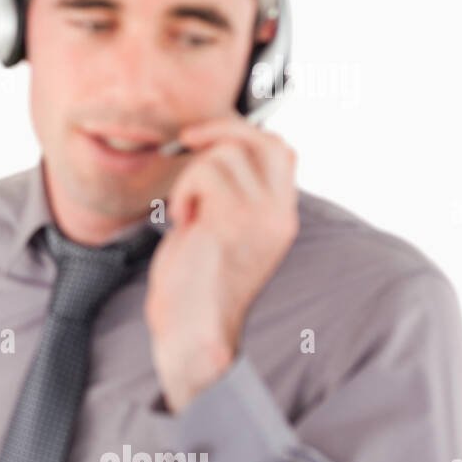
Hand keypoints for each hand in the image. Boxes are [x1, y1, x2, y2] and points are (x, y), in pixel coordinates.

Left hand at [144, 112, 298, 412]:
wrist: (192, 332)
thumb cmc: (195, 285)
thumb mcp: (223, 232)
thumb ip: (231, 196)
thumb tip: (215, 150)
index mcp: (279, 217)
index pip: (280, 150)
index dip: (241, 132)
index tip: (203, 137)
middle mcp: (277, 216)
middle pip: (262, 140)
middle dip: (219, 129)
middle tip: (187, 141)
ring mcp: (259, 218)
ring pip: (225, 154)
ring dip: (191, 176)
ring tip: (185, 211)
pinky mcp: (232, 223)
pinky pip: (205, 174)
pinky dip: (183, 191)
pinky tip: (181, 220)